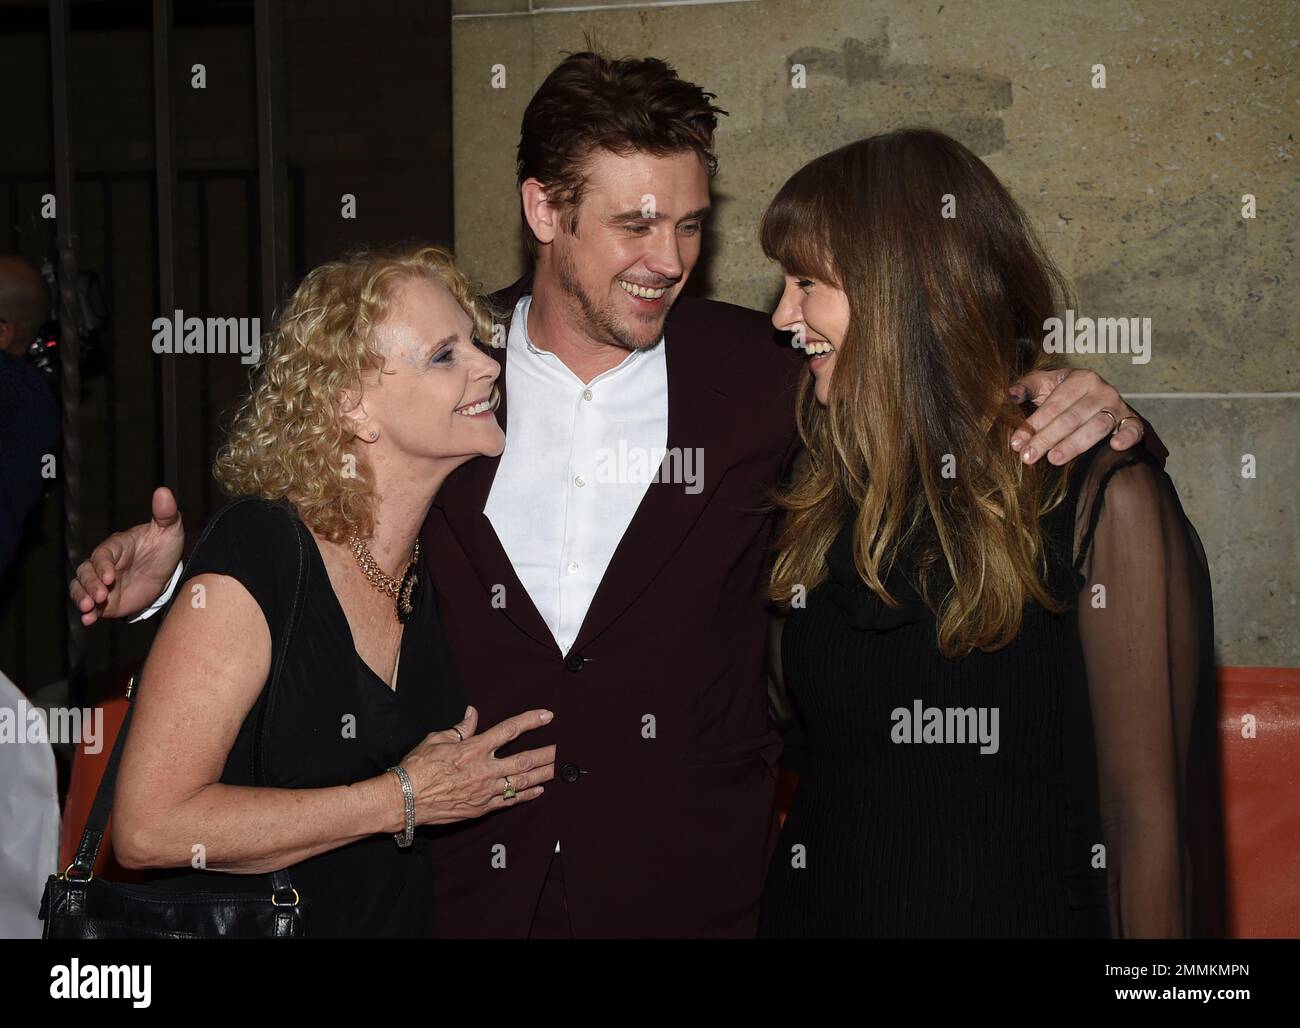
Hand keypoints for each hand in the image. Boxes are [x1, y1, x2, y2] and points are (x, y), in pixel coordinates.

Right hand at [69, 486, 184, 624]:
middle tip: (101, 597)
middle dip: (90, 585)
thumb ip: (165, 513)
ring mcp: (102, 584)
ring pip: (81, 589)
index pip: (103, 554)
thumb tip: (164, 491)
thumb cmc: (164, 546)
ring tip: (89, 610)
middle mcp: (104, 565)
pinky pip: (91, 607)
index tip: (110, 576)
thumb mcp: (169, 529)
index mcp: (116, 546)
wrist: (168, 572)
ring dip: (82, 599)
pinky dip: (88, 614)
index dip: (103, 565)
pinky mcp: (106, 601)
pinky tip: (89, 621)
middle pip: (86, 573)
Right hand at [397, 706, 555, 825]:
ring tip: (558, 769)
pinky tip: (538, 791)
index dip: (530, 721)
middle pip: (523, 760)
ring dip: (542, 775)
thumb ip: (460, 728)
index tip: (547, 716)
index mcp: (474, 748)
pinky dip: (525, 796)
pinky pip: (509, 801)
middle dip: (546, 754)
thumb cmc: (417, 767)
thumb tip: (473, 714)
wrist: (405, 799)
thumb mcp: (437, 739)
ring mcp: (484, 791)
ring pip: (520, 782)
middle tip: (562, 749)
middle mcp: (484, 769)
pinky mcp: (481, 808)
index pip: (509, 730)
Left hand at [1009, 368, 1143, 464]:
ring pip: (1096, 426)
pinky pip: (1133, 429)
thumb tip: (1010, 395)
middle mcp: (1101, 390)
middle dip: (1047, 438)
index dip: (1033, 424)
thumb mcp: (1045, 384)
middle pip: (1071, 418)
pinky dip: (1127, 436)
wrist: (1099, 399)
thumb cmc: (1066, 394)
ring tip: (1054, 459)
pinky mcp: (1132, 421)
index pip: (1054, 405)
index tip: (1016, 443)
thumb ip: (1026, 387)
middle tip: (1029, 456)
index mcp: (1080, 379)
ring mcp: (1118, 406)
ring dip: (1075, 444)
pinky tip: (1115, 446)